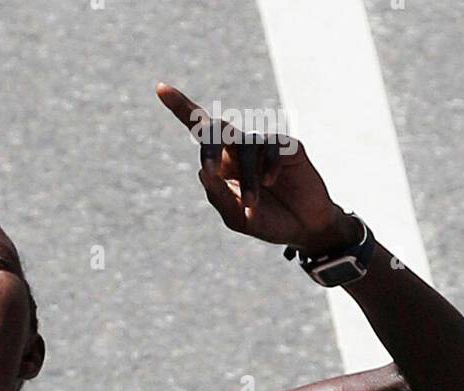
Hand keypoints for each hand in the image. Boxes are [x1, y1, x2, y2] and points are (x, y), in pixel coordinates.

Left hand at [156, 83, 358, 253]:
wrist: (303, 228)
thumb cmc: (267, 221)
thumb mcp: (237, 218)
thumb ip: (219, 197)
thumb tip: (204, 172)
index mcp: (222, 163)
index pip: (201, 132)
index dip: (182, 108)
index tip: (160, 88)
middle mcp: (240, 148)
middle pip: (216, 131)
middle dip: (210, 147)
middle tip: (210, 171)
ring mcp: (263, 145)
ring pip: (245, 149)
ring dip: (247, 181)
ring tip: (252, 205)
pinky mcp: (286, 145)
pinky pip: (270, 149)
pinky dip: (267, 168)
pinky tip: (270, 182)